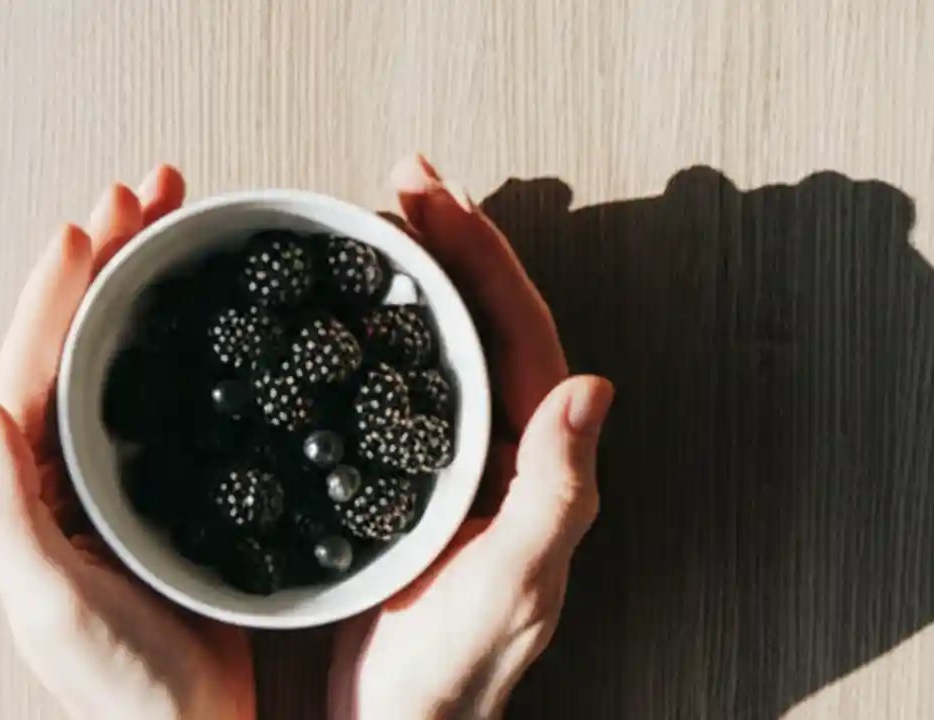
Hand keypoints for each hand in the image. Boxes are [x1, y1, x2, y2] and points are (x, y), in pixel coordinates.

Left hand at [0, 167, 254, 719]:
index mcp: (33, 484)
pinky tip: (216, 298)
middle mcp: (72, 464)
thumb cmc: (124, 681)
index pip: (38, 365)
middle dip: (116, 257)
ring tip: (179, 216)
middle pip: (86, 337)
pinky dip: (192, 331)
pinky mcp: (177, 478)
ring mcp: (126, 467)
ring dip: (152, 279)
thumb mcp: (50, 605)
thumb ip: (3, 513)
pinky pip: (177, 385)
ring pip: (131, 349)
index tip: (91, 222)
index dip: (60, 289)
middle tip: (152, 188)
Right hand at [329, 156, 613, 719]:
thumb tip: (595, 386)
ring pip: (438, 344)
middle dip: (448, 242)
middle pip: (481, 320)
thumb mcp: (509, 587)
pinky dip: (370, 334)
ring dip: (411, 276)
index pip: (520, 332)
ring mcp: (451, 460)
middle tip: (400, 180)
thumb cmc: (452, 673)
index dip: (484, 256)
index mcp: (536, 461)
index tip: (434, 196)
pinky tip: (338, 310)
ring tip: (372, 220)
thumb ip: (553, 495)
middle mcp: (501, 449)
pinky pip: (392, 385)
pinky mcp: (401, 477)